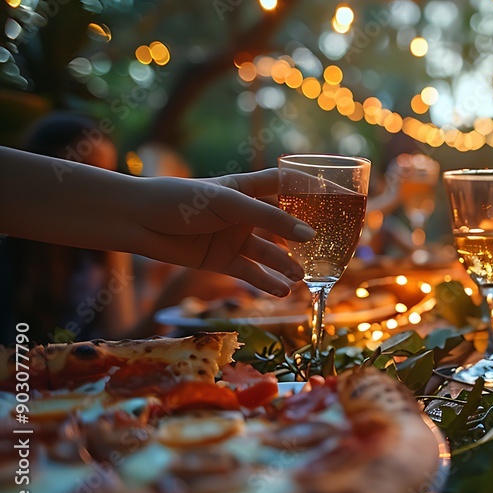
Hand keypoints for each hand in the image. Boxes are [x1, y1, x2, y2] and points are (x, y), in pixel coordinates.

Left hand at [128, 169, 313, 296]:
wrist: (138, 221)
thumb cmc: (182, 200)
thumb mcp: (231, 203)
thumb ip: (271, 220)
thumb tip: (310, 236)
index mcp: (247, 187)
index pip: (286, 185)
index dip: (310, 190)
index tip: (338, 197)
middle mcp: (244, 213)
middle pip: (283, 225)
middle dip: (304, 238)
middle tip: (328, 251)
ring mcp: (234, 237)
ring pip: (270, 253)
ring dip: (287, 266)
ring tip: (304, 278)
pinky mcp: (222, 260)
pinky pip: (252, 273)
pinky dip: (268, 283)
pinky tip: (284, 291)